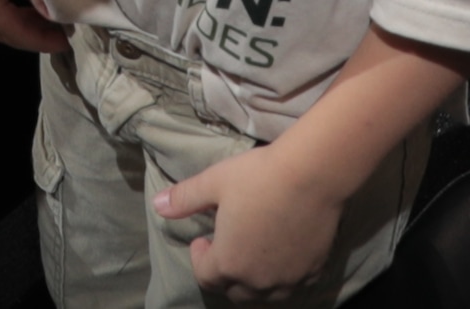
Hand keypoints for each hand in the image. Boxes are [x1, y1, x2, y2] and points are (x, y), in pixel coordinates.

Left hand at [156, 135, 348, 298]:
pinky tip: (283, 253)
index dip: (200, 257)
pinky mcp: (312, 272)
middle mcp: (256, 281)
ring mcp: (287, 280)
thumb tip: (157, 205)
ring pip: (264, 295)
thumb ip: (185, 199)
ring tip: (254, 253)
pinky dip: (283, 277)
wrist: (312, 174)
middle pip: (234, 291)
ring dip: (253, 280)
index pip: (205, 276)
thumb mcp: (214, 182)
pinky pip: (292, 285)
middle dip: (225, 273)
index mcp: (228, 263)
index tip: (204, 237)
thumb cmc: (258, 177)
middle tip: (228, 246)